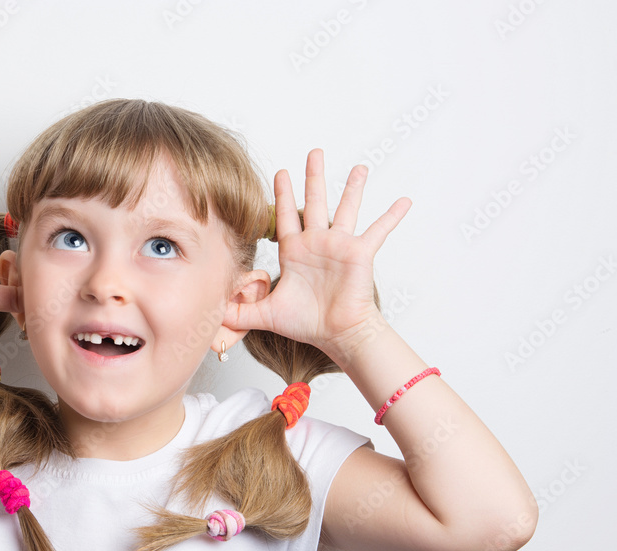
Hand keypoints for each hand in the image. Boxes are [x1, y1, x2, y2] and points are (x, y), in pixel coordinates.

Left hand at [224, 149, 410, 354]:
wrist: (336, 334)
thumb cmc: (306, 323)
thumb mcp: (265, 314)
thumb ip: (238, 311)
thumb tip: (212, 313)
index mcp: (295, 252)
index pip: (284, 217)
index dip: (281, 195)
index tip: (279, 172)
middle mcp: (317, 243)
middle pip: (314, 202)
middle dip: (313, 176)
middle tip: (314, 151)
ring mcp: (339, 246)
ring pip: (347, 209)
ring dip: (353, 187)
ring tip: (360, 166)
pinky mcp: (359, 254)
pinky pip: (378, 231)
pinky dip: (392, 216)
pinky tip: (405, 201)